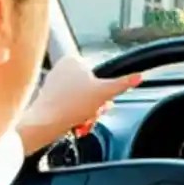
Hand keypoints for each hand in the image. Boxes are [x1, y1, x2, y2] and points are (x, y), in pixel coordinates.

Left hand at [17, 56, 142, 154]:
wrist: (44, 124)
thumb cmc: (71, 105)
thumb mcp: (105, 93)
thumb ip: (124, 84)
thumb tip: (139, 76)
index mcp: (73, 60)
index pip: (99, 74)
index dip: (104, 90)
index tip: (101, 100)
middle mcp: (61, 68)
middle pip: (91, 88)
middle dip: (96, 104)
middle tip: (93, 112)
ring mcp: (53, 84)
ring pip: (82, 99)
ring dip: (87, 112)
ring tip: (83, 120)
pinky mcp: (48, 99)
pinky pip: (70, 107)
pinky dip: (75, 116)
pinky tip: (74, 123)